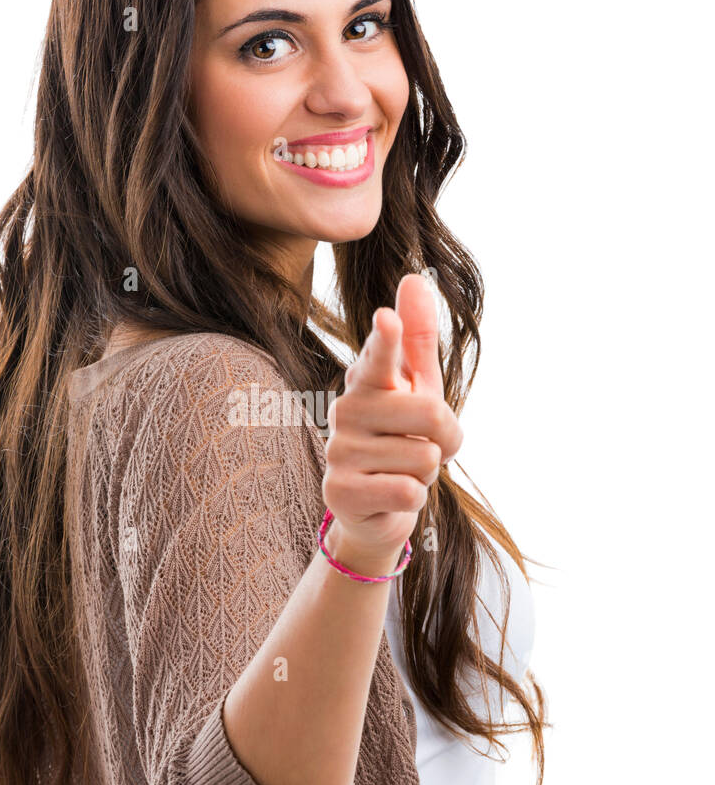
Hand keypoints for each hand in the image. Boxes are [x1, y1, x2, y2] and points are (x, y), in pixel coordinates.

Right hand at [322, 273, 462, 561]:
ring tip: (401, 473)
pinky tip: (391, 496)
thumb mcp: (416, 389)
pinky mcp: (340, 492)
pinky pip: (408, 492)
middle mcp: (346, 410)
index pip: (379, 356)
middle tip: (425, 448)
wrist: (376, 507)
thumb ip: (417, 337)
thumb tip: (413, 277)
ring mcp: (338, 451)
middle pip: (432, 416)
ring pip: (425, 459)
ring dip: (426, 475)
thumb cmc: (400, 439)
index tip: (388, 320)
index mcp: (367, 381)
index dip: (387, 340)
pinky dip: (414, 500)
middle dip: (446, 440)